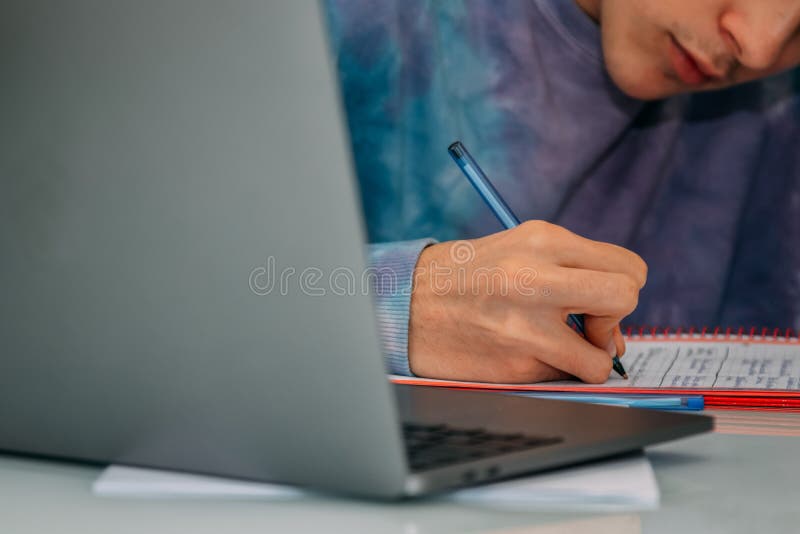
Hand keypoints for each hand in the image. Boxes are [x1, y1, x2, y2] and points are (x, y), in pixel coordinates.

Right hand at [408, 221, 646, 383]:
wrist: (407, 302)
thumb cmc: (468, 275)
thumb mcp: (518, 249)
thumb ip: (572, 275)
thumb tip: (616, 336)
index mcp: (542, 239)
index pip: (627, 266)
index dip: (621, 288)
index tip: (592, 301)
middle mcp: (536, 276)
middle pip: (627, 295)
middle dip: (617, 318)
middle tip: (588, 326)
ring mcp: (525, 324)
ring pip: (602, 357)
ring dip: (589, 360)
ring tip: (560, 348)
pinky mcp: (514, 363)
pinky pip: (565, 377)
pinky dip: (557, 373)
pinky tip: (527, 356)